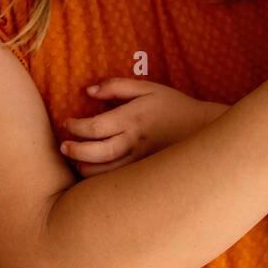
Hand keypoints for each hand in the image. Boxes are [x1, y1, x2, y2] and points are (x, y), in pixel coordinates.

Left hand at [60, 79, 227, 176]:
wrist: (203, 130)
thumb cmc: (173, 106)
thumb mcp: (148, 88)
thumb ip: (117, 86)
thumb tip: (89, 90)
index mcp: (133, 118)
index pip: (95, 127)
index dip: (75, 127)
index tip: (67, 124)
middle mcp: (134, 142)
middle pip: (97, 153)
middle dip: (75, 151)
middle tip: (63, 147)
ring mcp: (140, 161)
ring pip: (105, 173)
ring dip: (84, 168)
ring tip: (75, 162)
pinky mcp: (145, 172)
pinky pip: (118, 180)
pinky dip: (101, 179)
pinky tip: (93, 172)